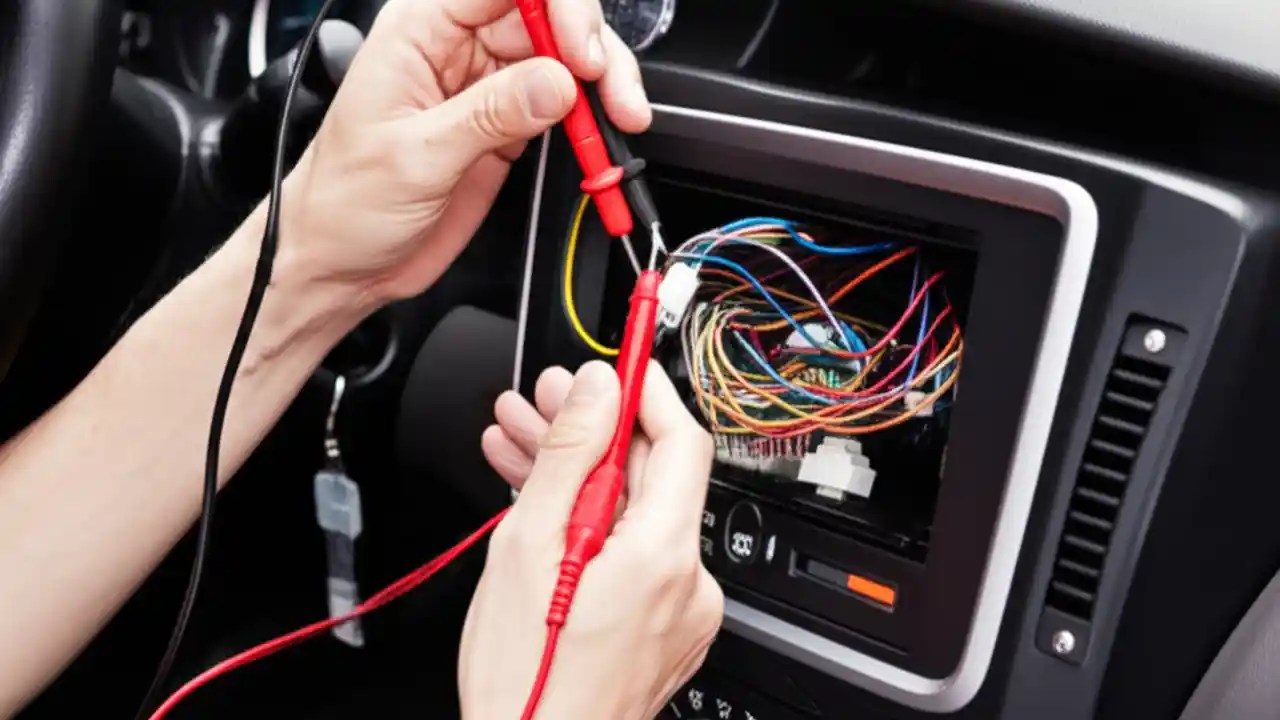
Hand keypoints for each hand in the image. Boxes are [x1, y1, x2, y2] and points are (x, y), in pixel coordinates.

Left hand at [273, 0, 648, 310]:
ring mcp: (486, 87)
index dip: (556, 6)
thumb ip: (489, 115)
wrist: (340, 264)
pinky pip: (564, 107)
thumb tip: (557, 82)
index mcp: (420, 30)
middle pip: (548, 14)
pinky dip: (592, 120)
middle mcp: (457, 47)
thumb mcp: (415, 157)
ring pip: (565, 58)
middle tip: (611, 95)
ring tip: (622, 118)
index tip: (578, 55)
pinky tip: (602, 139)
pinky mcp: (507, 128)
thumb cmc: (345, 203)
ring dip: (603, 83)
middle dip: (591, 47)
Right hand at [461, 362, 723, 719]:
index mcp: (662, 556)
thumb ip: (568, 457)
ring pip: (633, 513)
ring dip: (580, 477)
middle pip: (652, 475)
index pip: (682, 440)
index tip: (619, 359)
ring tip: (519, 445)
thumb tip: (597, 389)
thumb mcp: (526, 548)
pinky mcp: (662, 628)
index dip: (647, 391)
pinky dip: (590, 524)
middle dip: (593, 432)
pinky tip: (540, 504)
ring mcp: (678, 609)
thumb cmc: (527, 683)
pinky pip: (632, 553)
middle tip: (540, 405)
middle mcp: (687, 582)